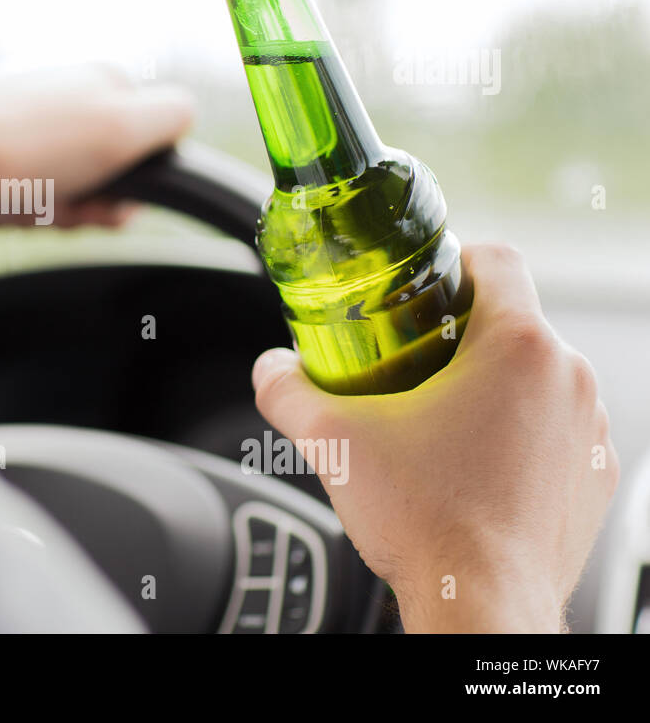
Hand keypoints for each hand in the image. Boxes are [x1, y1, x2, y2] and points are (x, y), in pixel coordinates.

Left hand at [0, 63, 194, 227]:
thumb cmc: (12, 149)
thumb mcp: (117, 129)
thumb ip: (170, 117)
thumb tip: (182, 119)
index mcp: (102, 81)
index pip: (151, 148)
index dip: (131, 184)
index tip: (102, 200)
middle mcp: (65, 91)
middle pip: (101, 175)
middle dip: (79, 204)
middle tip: (47, 204)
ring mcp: (22, 115)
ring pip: (57, 190)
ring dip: (39, 211)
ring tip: (6, 204)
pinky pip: (13, 194)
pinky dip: (3, 209)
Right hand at [250, 243, 618, 632]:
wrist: (480, 606)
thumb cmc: (426, 523)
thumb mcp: (333, 440)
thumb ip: (286, 390)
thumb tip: (270, 368)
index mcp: (518, 346)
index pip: (495, 257)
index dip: (450, 257)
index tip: (420, 283)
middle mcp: (568, 378)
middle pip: (513, 318)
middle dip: (458, 331)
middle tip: (407, 359)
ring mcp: (590, 429)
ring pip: (537, 374)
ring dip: (492, 383)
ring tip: (438, 417)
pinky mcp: (594, 474)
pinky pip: (556, 427)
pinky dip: (519, 432)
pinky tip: (472, 461)